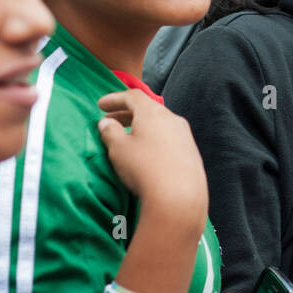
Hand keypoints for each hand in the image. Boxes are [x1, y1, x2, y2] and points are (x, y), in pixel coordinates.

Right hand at [97, 90, 207, 235]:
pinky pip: (169, 138)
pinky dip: (154, 138)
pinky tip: (147, 152)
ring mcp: (185, 135)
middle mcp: (173, 119)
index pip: (132, 96)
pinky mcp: (191, 152)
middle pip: (147, 109)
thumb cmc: (144, 167)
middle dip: (125, 113)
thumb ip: (110, 132)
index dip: (114, 98)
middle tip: (109, 121)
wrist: (179, 196)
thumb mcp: (118, 148)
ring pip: (159, 124)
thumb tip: (107, 123)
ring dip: (141, 126)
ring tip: (126, 137)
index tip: (100, 105)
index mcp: (154, 112)